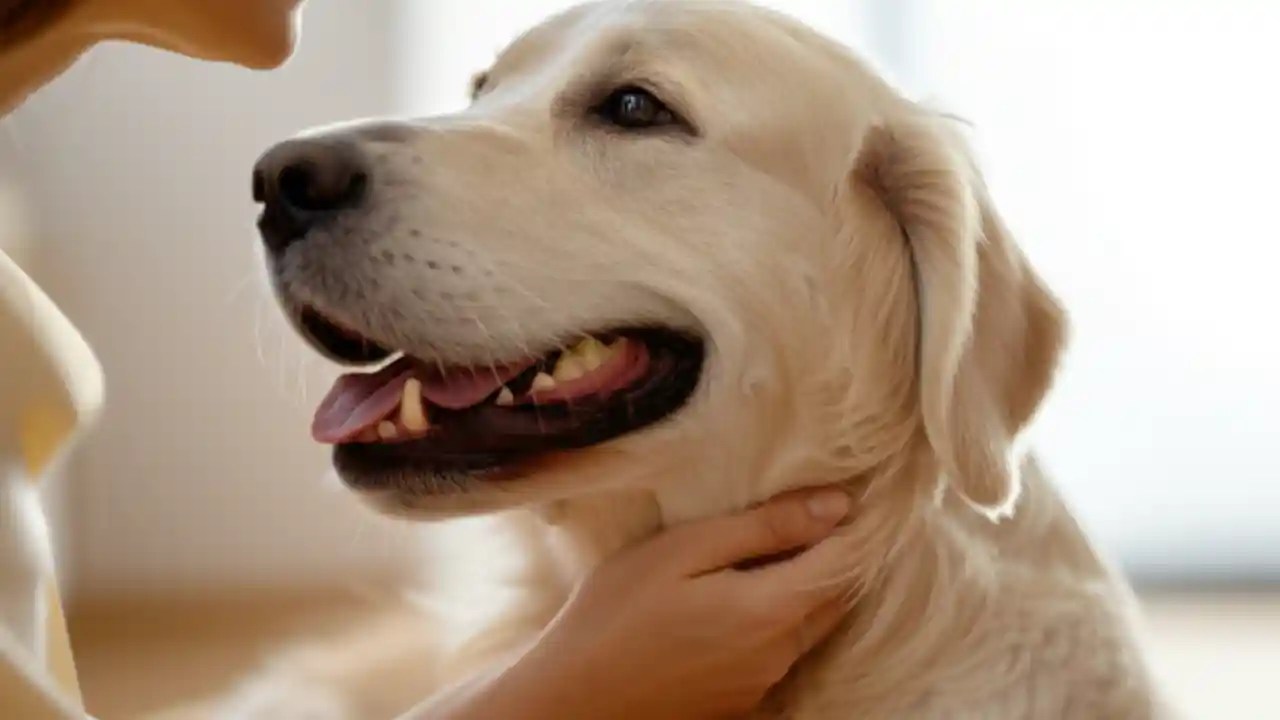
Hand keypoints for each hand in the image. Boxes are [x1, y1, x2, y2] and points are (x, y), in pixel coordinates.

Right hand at [421, 487, 853, 719]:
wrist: (573, 698)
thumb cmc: (616, 613)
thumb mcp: (684, 551)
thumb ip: (763, 528)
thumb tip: (836, 506)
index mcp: (773, 611)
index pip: (846, 562)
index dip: (853, 525)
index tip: (849, 493)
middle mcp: (780, 654)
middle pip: (836, 597)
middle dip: (834, 555)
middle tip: (814, 513)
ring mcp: (762, 683)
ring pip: (811, 626)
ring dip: (807, 587)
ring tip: (774, 549)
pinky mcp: (742, 700)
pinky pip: (782, 651)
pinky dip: (781, 618)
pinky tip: (742, 597)